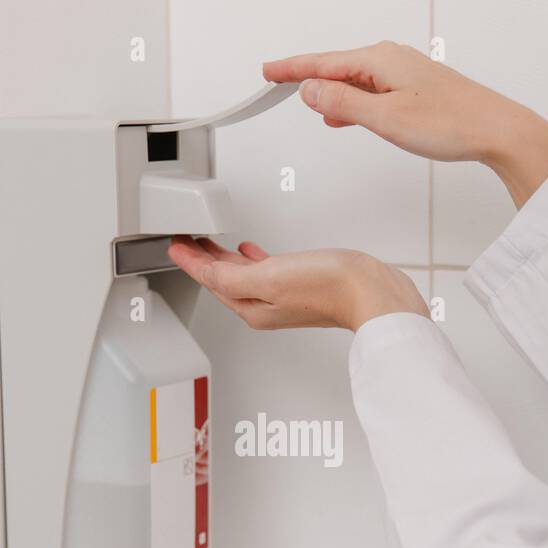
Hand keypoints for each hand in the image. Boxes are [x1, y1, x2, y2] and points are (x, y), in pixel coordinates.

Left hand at [167, 237, 429, 333]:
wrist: (373, 293)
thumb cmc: (331, 288)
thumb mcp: (271, 277)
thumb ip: (234, 277)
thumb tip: (207, 271)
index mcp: (252, 306)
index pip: (210, 280)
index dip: (189, 260)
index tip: (174, 244)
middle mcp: (264, 305)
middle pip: (221, 279)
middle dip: (201, 259)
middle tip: (184, 241)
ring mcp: (283, 296)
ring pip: (240, 275)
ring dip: (222, 259)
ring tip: (208, 243)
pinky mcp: (301, 285)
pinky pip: (263, 271)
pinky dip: (250, 259)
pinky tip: (250, 250)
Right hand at [264, 41, 547, 208]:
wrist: (497, 130)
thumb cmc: (449, 123)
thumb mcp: (385, 118)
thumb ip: (343, 103)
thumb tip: (310, 90)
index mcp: (379, 60)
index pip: (322, 63)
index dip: (292, 69)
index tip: (267, 71)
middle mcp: (391, 59)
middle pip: (337, 67)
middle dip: (307, 77)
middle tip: (276, 81)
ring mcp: (405, 74)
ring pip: (355, 81)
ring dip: (330, 92)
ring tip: (305, 101)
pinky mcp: (416, 90)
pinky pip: (371, 91)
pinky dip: (352, 101)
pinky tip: (345, 114)